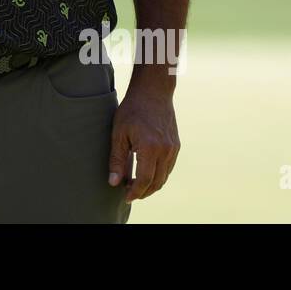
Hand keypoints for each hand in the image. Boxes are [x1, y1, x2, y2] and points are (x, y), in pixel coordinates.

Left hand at [107, 83, 179, 202]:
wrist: (153, 92)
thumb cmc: (132, 110)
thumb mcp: (119, 133)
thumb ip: (117, 160)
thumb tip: (114, 183)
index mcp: (149, 148)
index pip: (145, 180)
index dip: (135, 192)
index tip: (125, 197)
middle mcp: (165, 150)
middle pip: (156, 182)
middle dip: (143, 192)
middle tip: (129, 192)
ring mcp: (173, 148)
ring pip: (164, 177)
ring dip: (151, 185)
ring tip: (135, 184)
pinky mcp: (176, 145)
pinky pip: (168, 167)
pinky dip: (159, 175)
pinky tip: (147, 173)